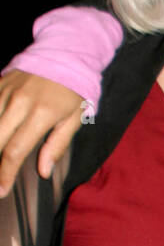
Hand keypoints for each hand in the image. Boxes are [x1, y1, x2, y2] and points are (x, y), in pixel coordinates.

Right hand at [0, 72, 83, 193]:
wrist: (64, 53)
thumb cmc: (72, 91)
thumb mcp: (74, 119)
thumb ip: (57, 145)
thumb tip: (43, 171)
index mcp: (41, 114)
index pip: (15, 150)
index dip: (5, 173)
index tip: (0, 191)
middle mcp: (19, 102)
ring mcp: (6, 91)